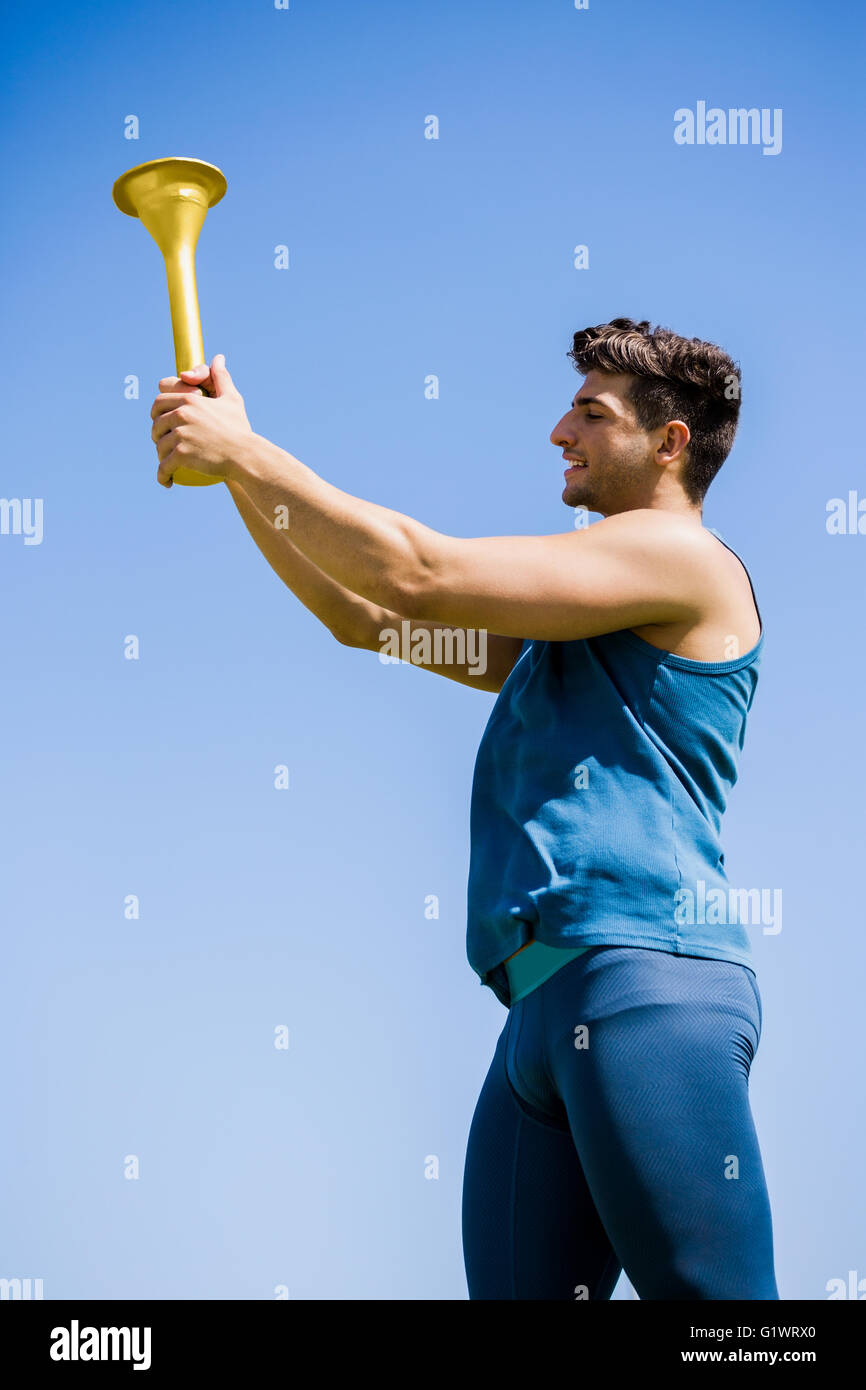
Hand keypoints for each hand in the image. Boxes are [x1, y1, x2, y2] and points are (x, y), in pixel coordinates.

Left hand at [150, 354, 253, 486]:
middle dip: (157, 434)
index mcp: (189, 400)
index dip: (156, 412)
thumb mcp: (231, 399)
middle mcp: (181, 415)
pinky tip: (165, 481)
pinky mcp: (181, 455)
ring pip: (159, 446)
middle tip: (165, 443)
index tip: (161, 422)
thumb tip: (218, 358)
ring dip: (160, 456)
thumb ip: (222, 377)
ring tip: (168, 462)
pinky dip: (162, 476)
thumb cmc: (239, 428)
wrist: (245, 455)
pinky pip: (164, 467)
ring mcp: (180, 435)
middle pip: (156, 424)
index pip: (159, 402)